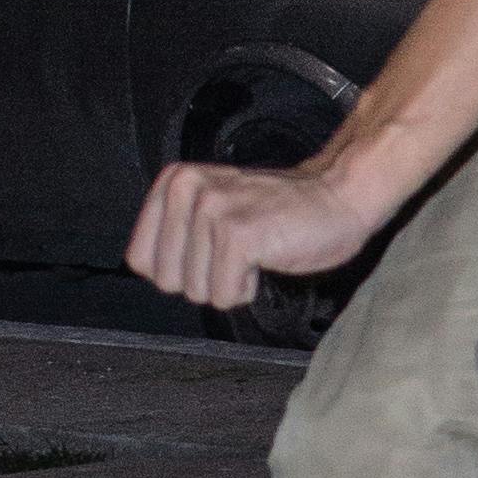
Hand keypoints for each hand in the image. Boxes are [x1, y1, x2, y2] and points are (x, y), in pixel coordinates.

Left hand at [126, 151, 389, 314]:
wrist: (337, 198)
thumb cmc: (280, 213)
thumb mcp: (210, 211)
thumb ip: (175, 232)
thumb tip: (147, 270)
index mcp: (174, 181)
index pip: (140, 259)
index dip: (178, 271)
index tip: (210, 251)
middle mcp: (186, 190)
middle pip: (168, 281)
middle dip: (204, 280)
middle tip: (236, 252)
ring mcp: (212, 211)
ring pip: (197, 291)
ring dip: (230, 284)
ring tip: (254, 252)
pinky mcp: (238, 235)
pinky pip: (225, 295)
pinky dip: (247, 290)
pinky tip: (265, 259)